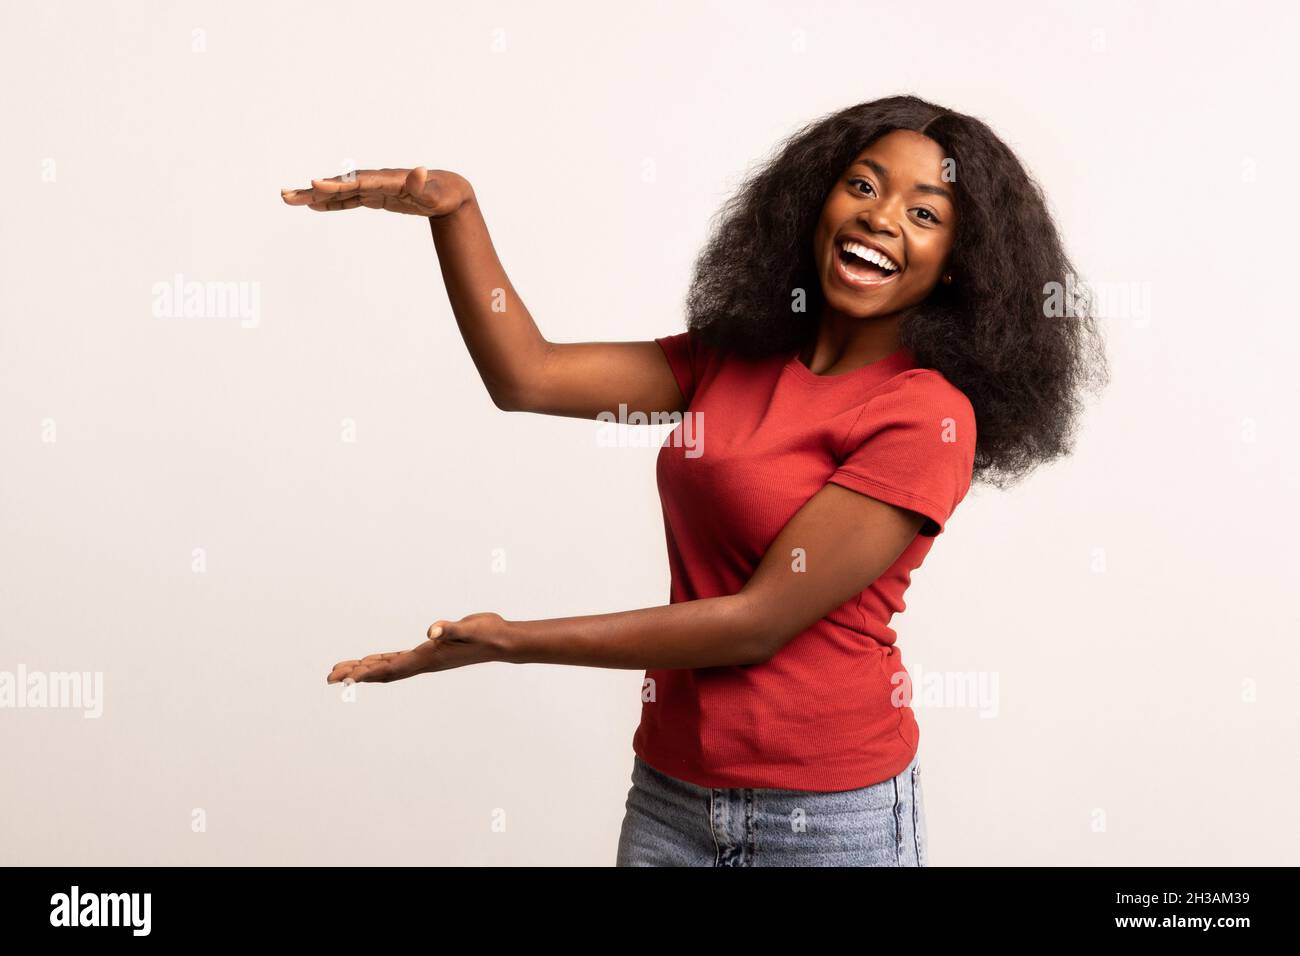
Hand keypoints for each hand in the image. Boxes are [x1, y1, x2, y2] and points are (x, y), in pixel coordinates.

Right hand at [281, 167, 473, 216]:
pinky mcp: (374, 196)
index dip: (336, 184)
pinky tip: (314, 205)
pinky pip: (348, 200)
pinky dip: (332, 203)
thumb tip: (420, 171)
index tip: (314, 184)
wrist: (447, 191)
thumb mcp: (436, 194)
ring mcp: (373, 188)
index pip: (357, 182)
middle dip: (314, 191)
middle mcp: (375, 181)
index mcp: (388, 180)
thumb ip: (423, 186)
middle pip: (340, 185)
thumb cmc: (443, 193)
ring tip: (289, 198)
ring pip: (339, 192)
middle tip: (286, 195)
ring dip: (315, 196)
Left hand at [326, 612, 508, 684]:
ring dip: (364, 669)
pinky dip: (380, 661)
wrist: (501, 640)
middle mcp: (422, 661)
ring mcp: (424, 658)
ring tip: (341, 671)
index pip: (390, 669)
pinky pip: (397, 659)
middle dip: (356, 674)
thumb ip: (451, 629)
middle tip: (330, 677)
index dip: (366, 674)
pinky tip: (371, 660)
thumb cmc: (486, 633)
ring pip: (387, 666)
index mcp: (428, 657)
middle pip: (382, 671)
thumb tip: (433, 631)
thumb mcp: (468, 628)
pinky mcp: (428, 652)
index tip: (344, 679)